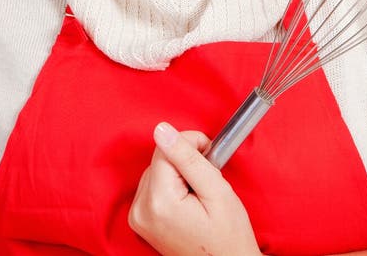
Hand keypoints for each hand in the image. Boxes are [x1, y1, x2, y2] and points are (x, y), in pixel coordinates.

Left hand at [128, 122, 261, 255]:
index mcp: (159, 202)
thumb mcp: (216, 191)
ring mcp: (138, 217)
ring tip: (198, 193)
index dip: (190, 144)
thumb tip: (161, 129)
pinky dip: (170, 186)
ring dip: (177, 173)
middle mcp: (141, 210)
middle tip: (207, 179)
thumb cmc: (228, 237)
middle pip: (159, 159)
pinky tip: (187, 200)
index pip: (165, 148)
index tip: (210, 154)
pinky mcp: (140, 220)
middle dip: (184, 161)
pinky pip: (153, 185)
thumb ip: (188, 157)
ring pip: (156, 170)